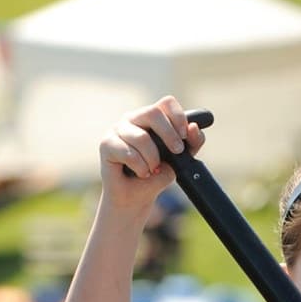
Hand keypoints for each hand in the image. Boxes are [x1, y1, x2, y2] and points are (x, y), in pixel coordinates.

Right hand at [99, 96, 204, 214]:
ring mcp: (117, 129)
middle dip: (169, 135)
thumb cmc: (155, 176)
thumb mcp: (180, 161)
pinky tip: (141, 173)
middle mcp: (133, 119)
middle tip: (176, 152)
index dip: (178, 116)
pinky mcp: (106, 143)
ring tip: (152, 170)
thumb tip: (194, 128)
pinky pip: (128, 152)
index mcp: (151, 118)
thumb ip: (192, 143)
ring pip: (141, 137)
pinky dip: (140, 167)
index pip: (166, 103)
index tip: (185, 135)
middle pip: (153, 113)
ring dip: (152, 159)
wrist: (135, 198)